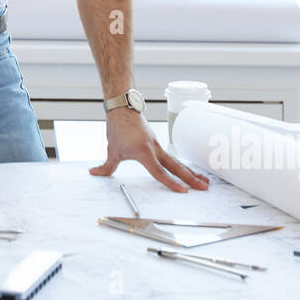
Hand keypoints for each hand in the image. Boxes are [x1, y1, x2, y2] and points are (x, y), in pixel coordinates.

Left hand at [89, 108, 209, 191]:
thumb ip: (105, 166)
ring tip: (205, 182)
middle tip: (204, 188)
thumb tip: (94, 173)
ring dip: (191, 172)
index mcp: (144, 153)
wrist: (123, 109)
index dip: (171, 183)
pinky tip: (191, 172)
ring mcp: (158, 146)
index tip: (184, 191)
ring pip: (178, 162)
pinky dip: (183, 166)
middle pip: (176, 167)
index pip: (160, 172)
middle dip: (191, 178)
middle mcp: (155, 150)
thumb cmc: (118, 128)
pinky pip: (173, 158)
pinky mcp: (158, 144)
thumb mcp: (111, 150)